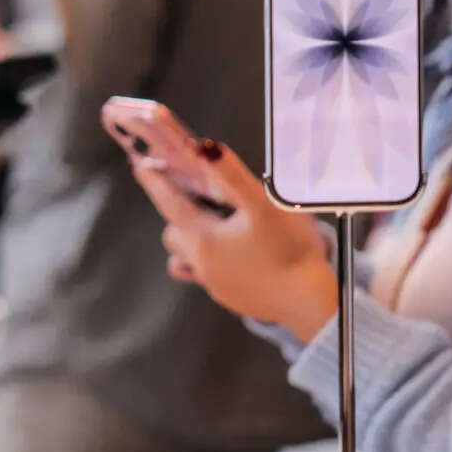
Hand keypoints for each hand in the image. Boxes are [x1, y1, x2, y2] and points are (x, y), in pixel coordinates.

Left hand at [128, 139, 338, 339]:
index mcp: (203, 237)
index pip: (168, 202)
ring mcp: (214, 283)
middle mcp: (201, 262)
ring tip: (212, 223)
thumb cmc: (290, 252)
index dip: (154, 181)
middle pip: (174, 230)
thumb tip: (204, 148)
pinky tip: (228, 254)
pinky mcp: (230, 296)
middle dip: (178, 210)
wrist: (310, 303)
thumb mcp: (263, 205)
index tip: (141, 166)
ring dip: (190, 237)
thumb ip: (231, 175)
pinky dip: (208, 260)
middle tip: (194, 192)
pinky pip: (205, 275)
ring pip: (185, 255)